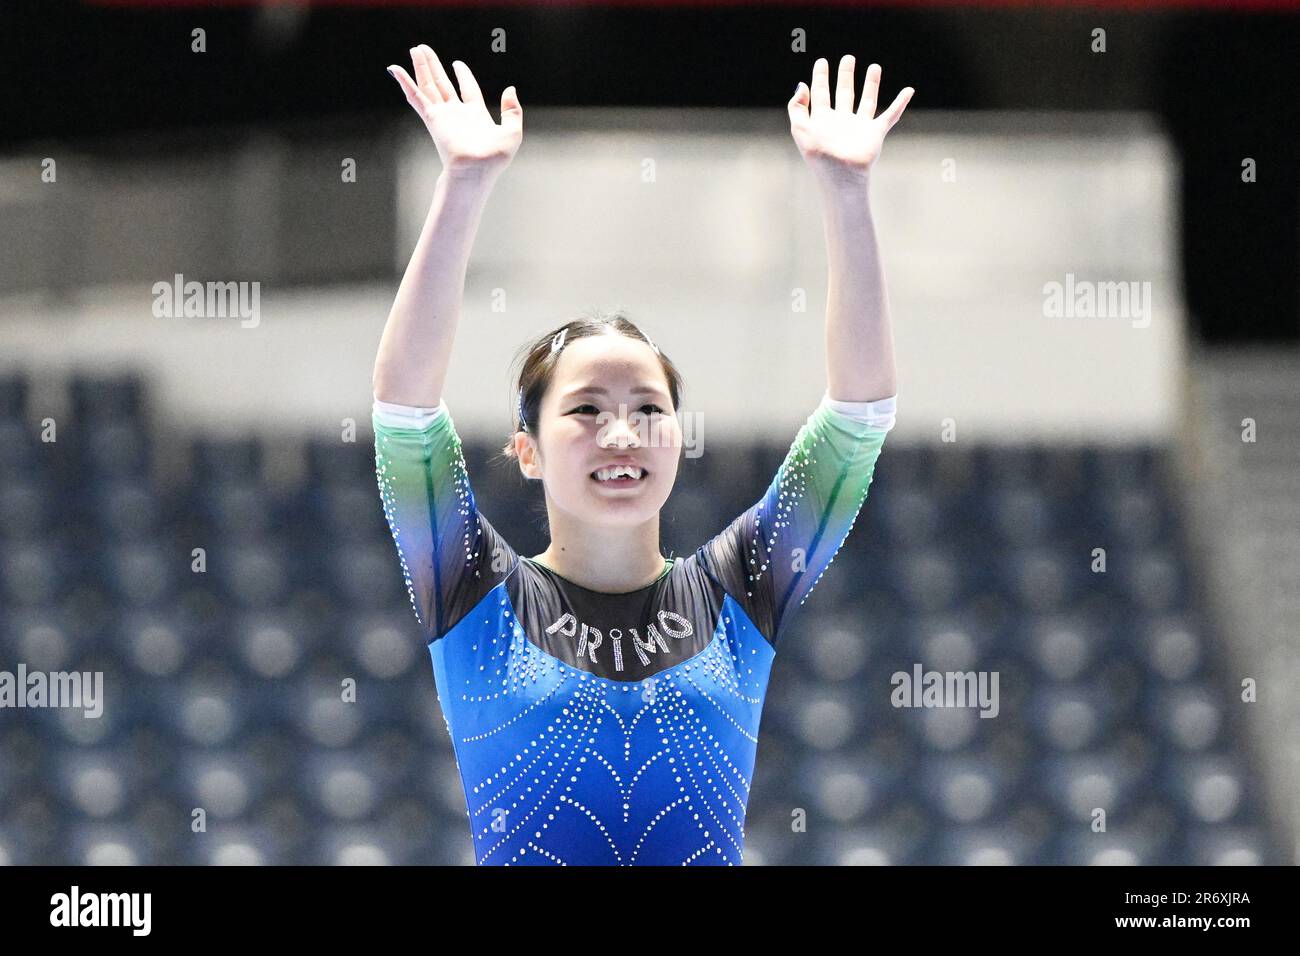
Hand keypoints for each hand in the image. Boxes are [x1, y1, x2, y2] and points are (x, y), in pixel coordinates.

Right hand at [388, 44, 522, 177]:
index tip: (457, 64)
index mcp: (476, 116)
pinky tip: (396, 69)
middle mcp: (457, 114)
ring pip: (428, 86)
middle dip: (434, 66)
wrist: (476, 170)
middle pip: (442, 84)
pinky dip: (405, 82)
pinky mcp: (431, 118)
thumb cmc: (494, 158)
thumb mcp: (512, 132)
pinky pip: (415, 96)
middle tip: (424, 49)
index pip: (468, 90)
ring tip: (415, 50)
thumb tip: (510, 90)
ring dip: (421, 67)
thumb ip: (512, 110)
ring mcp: (442, 115)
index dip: (463, 76)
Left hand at [788, 56, 912, 182]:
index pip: (821, 93)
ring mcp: (859, 127)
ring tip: (874, 66)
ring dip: (871, 83)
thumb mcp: (800, 128)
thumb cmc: (819, 155)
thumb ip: (797, 106)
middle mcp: (841, 121)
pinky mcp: (875, 132)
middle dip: (845, 75)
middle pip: (844, 93)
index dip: (820, 77)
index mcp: (823, 120)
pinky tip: (908, 91)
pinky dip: (900, 103)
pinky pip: (890, 115)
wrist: (841, 174)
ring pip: (867, 100)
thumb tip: (801, 84)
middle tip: (848, 58)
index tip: (822, 61)